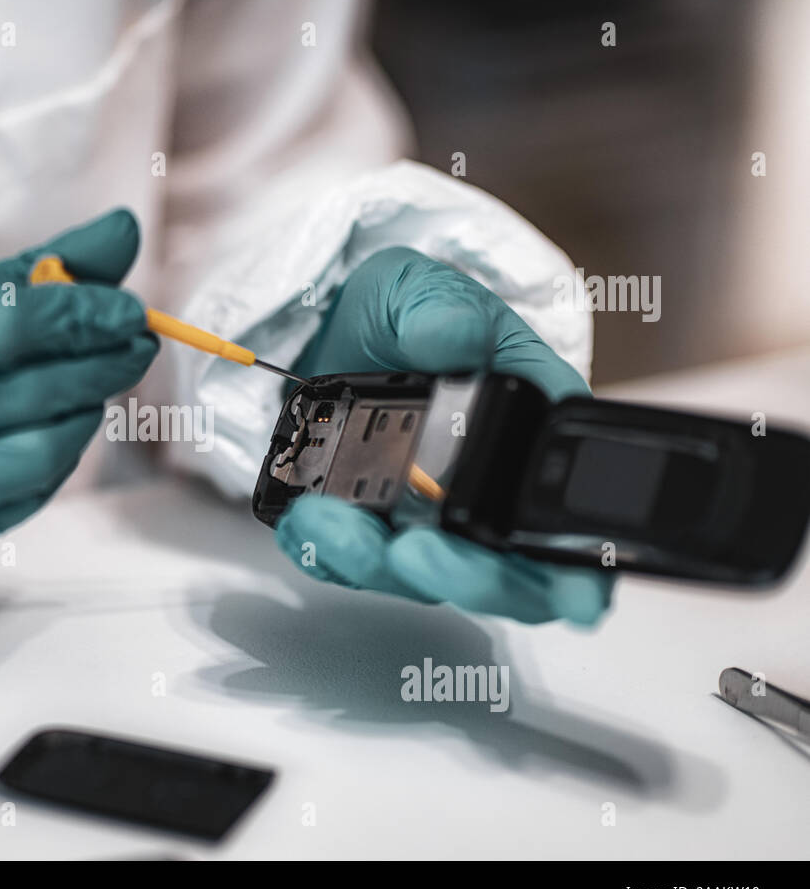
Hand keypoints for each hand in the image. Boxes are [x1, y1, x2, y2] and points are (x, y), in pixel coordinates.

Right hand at [0, 210, 156, 594]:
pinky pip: (3, 517)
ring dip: (73, 432)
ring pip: (21, 469)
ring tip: (84, 401)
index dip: (77, 312)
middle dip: (93, 368)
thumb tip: (122, 235)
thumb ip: (18, 277)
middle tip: (131, 346)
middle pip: (18, 397)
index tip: (124, 308)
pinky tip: (43, 448)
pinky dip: (40, 479)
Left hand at [278, 247, 612, 624]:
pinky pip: (352, 565)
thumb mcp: (419, 288)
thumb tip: (456, 337)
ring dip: (376, 562)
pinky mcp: (367, 532)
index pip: (572, 517)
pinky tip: (304, 519)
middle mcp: (484, 492)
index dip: (584, 569)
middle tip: (420, 554)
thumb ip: (442, 308)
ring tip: (331, 522)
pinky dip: (327, 551)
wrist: (324, 330)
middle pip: (502, 574)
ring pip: (420, 578)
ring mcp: (425, 521)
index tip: (574, 600)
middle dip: (466, 578)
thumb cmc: (397, 314)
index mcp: (527, 434)